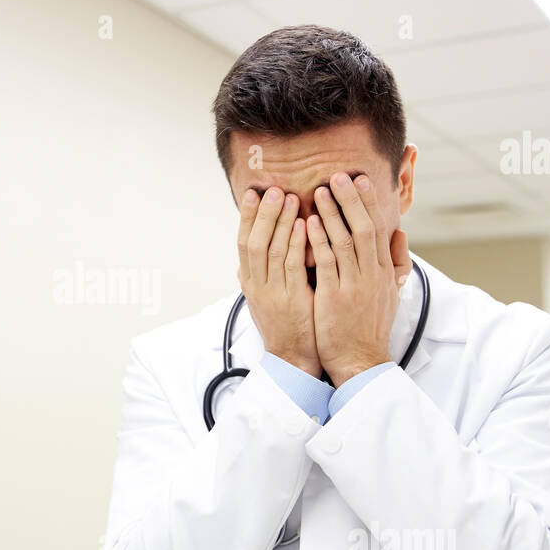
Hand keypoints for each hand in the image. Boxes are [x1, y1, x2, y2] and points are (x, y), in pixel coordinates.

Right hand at [236, 187, 321, 377]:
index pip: (243, 243)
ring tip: (290, 198)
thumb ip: (257, 277)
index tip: (253, 193)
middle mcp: (257, 286)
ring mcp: (274, 294)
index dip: (248, 217)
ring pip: (273, 251)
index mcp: (250, 283)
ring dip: (281, 223)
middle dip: (263, 214)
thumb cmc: (284, 326)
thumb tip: (244, 259)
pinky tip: (305, 225)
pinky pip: (294, 267)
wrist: (293, 360)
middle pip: (255, 242)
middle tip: (273, 189)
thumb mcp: (263, 300)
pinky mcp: (293, 301)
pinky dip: (298, 244)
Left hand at [305, 172, 410, 385]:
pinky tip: (307, 223)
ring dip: (331, 213)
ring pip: (344, 241)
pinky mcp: (334, 297)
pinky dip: (317, 240)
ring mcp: (353, 285)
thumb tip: (399, 233)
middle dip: (351, 200)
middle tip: (339, 176)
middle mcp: (371, 274)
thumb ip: (396, 261)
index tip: (360, 180)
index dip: (369, 202)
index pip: (378, 228)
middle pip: (364, 228)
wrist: (361, 360)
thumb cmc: (370, 326)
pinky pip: (326, 263)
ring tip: (320, 191)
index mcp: (384, 271)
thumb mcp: (390, 292)